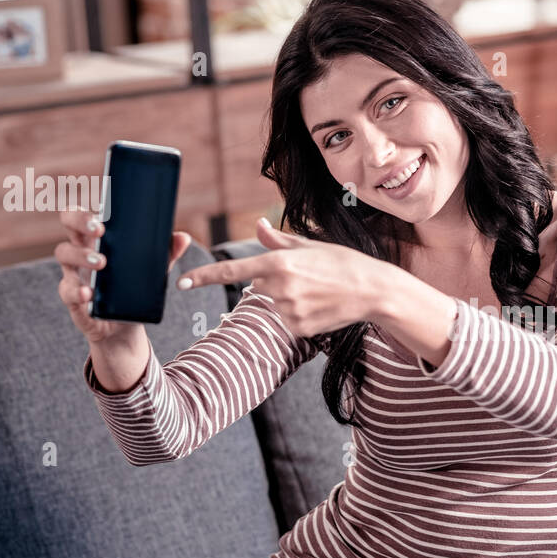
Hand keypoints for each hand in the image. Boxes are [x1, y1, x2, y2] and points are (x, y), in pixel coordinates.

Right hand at [56, 206, 192, 343]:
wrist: (124, 326)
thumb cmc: (132, 288)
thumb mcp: (150, 271)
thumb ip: (165, 254)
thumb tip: (183, 237)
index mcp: (94, 241)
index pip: (79, 217)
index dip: (83, 213)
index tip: (102, 218)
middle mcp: (79, 253)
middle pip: (68, 227)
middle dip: (78, 223)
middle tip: (99, 231)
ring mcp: (74, 275)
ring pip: (64, 255)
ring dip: (81, 256)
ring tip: (102, 263)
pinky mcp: (73, 299)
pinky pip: (68, 292)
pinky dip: (77, 292)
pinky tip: (88, 295)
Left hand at [176, 218, 384, 338]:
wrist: (374, 290)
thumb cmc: (344, 262)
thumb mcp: (311, 245)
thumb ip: (278, 242)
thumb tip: (257, 229)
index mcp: (279, 263)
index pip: (233, 272)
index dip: (205, 277)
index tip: (182, 283)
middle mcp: (280, 287)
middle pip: (260, 287)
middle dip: (277, 281)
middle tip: (309, 277)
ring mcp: (289, 310)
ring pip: (275, 304)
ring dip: (290, 299)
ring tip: (319, 292)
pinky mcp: (299, 328)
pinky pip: (288, 321)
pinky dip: (300, 315)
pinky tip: (321, 306)